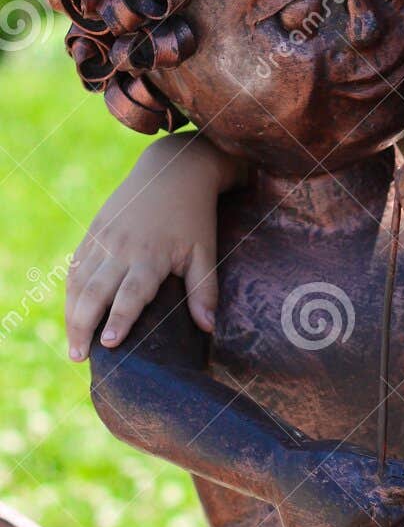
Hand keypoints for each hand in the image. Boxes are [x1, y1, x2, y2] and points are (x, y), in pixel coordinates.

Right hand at [66, 132, 241, 359]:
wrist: (173, 169)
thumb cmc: (194, 215)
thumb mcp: (205, 250)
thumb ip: (205, 290)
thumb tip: (209, 328)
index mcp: (150, 255)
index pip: (130, 294)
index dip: (118, 319)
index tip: (108, 344)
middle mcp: (121, 247)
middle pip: (95, 292)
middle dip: (84, 326)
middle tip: (79, 357)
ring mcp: (104, 238)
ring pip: (79, 281)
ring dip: (72, 314)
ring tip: (73, 345)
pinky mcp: (94, 230)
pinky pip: (76, 265)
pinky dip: (71, 291)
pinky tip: (71, 311)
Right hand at [275, 443, 403, 526]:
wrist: (285, 475)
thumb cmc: (328, 464)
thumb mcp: (361, 461)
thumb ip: (392, 473)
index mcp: (364, 512)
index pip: (398, 518)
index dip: (394, 507)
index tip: (382, 500)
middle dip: (378, 526)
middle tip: (359, 510)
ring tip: (344, 522)